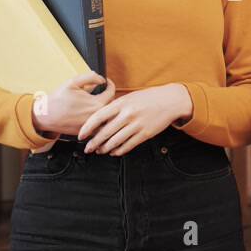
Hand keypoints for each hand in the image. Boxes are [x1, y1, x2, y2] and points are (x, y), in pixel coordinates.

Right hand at [31, 72, 115, 136]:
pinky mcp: (88, 133)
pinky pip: (99, 125)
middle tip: (102, 90)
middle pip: (112, 105)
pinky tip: (91, 113)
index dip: (110, 84)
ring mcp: (93, 126)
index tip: (107, 82)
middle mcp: (97, 117)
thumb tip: (101, 79)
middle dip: (108, 96)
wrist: (46, 116)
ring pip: (107, 117)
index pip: (112, 92)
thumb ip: (90, 77)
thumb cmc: (57, 100)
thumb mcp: (72, 82)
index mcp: (96, 104)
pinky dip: (98, 119)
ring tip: (98, 102)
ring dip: (105, 109)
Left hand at [77, 83, 192, 156]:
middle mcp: (127, 115)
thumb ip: (115, 108)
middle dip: (94, 143)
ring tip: (100, 151)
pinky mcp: (145, 134)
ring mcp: (136, 125)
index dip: (87, 128)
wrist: (169, 100)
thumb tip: (100, 120)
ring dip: (105, 148)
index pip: (98, 117)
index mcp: (121, 104)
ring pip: (115, 141)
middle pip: (105, 132)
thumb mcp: (129, 98)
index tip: (81, 135)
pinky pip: (128, 145)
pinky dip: (119, 151)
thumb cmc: (148, 98)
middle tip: (88, 148)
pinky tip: (114, 152)